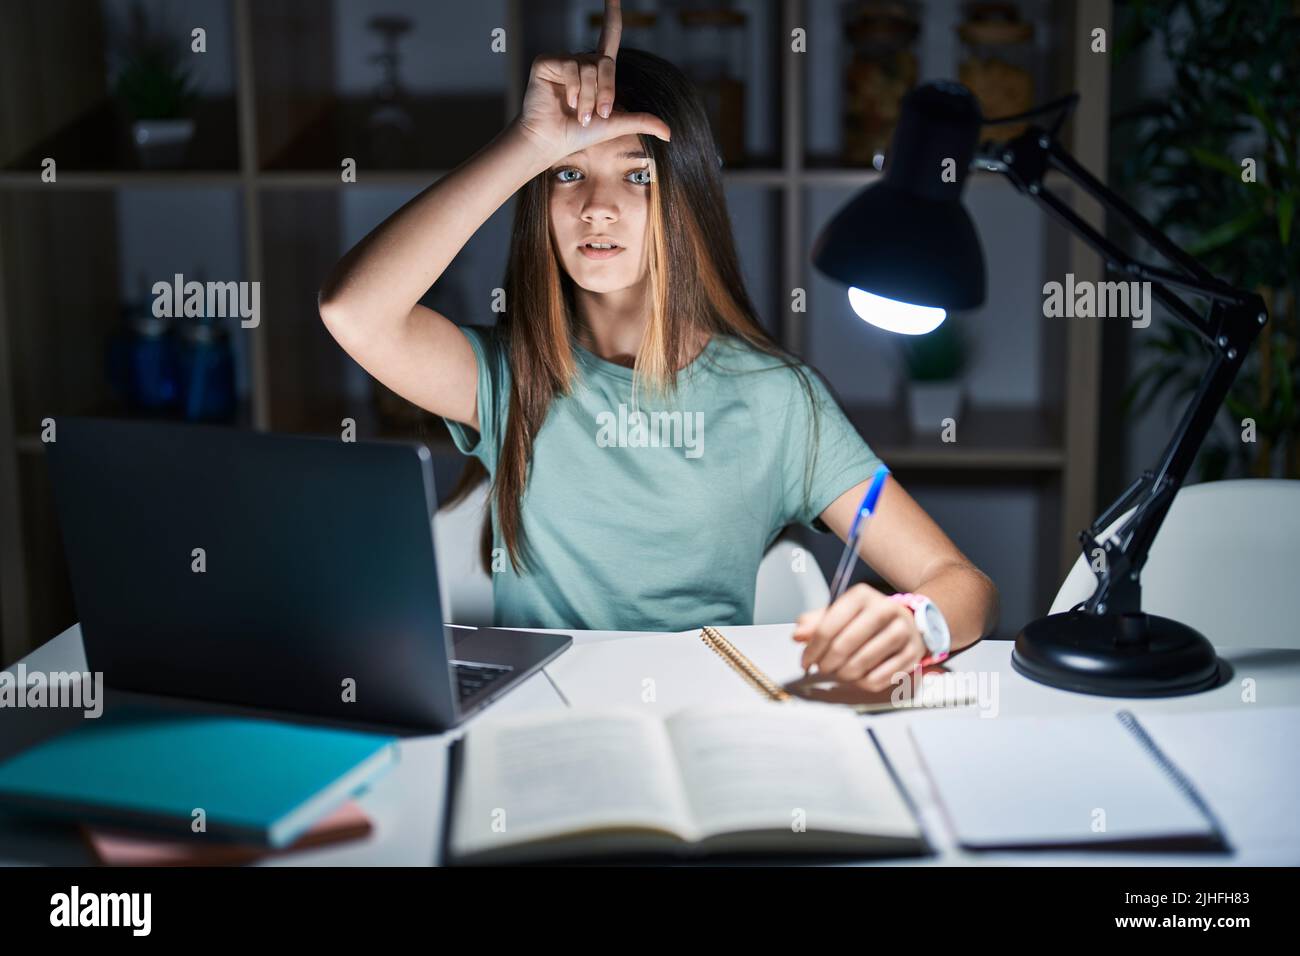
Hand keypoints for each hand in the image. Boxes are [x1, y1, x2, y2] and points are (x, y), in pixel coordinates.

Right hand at [513, 0, 670, 164]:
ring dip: (589, 97)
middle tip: (598, 115)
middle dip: (606, 92)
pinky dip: (575, 89)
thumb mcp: (616, 124)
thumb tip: (670, 134)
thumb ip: (642, 121)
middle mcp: (580, 61)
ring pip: (590, 68)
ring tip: (580, 115)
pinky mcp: (546, 62)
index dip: (612, 15)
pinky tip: (567, 103)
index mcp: (597, 70)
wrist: (551, 141)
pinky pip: (571, 67)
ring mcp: (562, 60)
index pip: (609, 36)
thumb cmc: (579, 134)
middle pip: (606, 63)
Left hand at [792, 584, 926, 691]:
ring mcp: (902, 632)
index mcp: (862, 596)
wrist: (908, 622)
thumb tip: (797, 635)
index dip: (813, 648)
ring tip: (839, 672)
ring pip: (862, 664)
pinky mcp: (912, 654)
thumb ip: (816, 623)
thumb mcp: (840, 613)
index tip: (805, 660)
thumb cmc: (866, 620)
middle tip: (821, 668)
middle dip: (827, 663)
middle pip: (844, 646)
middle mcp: (885, 610)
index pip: (829, 625)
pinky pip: (879, 678)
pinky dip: (863, 683)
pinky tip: (858, 677)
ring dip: (844, 674)